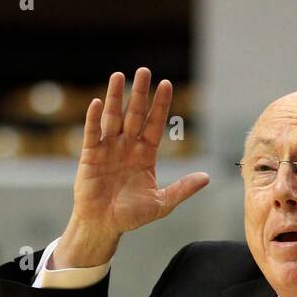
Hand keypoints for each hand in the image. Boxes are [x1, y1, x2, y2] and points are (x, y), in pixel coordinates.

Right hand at [71, 67, 208, 236]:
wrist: (104, 225)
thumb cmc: (132, 215)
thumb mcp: (162, 203)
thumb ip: (182, 188)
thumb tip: (207, 177)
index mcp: (145, 155)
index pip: (155, 125)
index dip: (160, 106)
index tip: (166, 85)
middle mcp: (127, 147)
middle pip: (135, 115)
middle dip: (140, 94)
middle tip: (144, 71)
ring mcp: (108, 149)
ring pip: (114, 118)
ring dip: (116, 97)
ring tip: (119, 76)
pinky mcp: (90, 155)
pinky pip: (93, 133)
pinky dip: (95, 119)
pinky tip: (98, 103)